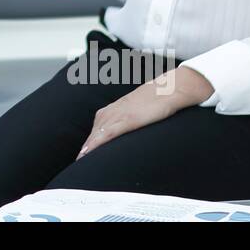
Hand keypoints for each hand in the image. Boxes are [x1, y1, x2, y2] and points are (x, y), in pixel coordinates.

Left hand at [75, 67, 214, 158]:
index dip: (91, 140)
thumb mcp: (142, 109)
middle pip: (95, 130)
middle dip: (87, 145)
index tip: (84, 153)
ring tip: (81, 160)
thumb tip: (134, 126)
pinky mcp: (128, 118)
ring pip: (98, 132)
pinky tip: (90, 152)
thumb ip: (134, 117)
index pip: (99, 125)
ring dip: (89, 147)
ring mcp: (120, 113)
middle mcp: (114, 110)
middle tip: (79, 160)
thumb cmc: (159, 99)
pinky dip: (97, 143)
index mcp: (116, 107)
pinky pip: (108, 132)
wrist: (170, 88)